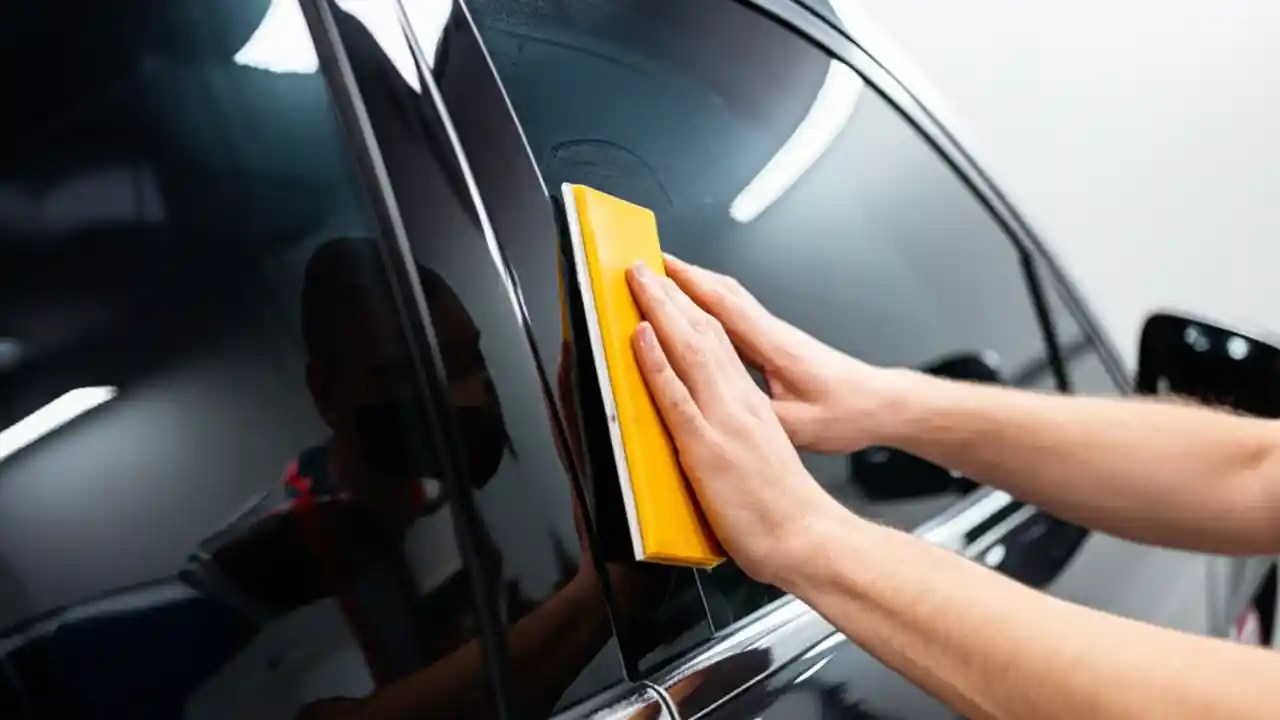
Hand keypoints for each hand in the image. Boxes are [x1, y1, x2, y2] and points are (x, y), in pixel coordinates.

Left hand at [627, 262, 842, 584]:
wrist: (808, 539)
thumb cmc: (783, 510)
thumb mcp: (757, 457)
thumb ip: (733, 436)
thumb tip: (715, 430)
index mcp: (750, 405)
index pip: (718, 342)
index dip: (690, 309)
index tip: (669, 285)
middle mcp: (739, 402)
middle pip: (702, 332)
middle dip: (670, 295)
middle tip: (642, 267)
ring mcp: (723, 421)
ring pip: (689, 349)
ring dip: (659, 309)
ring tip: (637, 279)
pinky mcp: (708, 446)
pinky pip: (675, 394)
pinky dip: (656, 360)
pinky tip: (641, 334)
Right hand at [663, 255, 892, 453]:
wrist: (879, 405)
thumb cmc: (845, 413)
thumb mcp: (797, 425)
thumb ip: (756, 411)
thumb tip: (717, 404)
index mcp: (774, 346)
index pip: (720, 306)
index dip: (683, 286)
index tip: (651, 271)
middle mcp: (772, 332)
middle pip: (718, 291)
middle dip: (678, 275)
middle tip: (641, 265)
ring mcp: (773, 334)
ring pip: (726, 298)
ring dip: (692, 284)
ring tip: (659, 278)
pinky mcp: (775, 342)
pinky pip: (733, 314)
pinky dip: (707, 303)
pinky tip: (693, 310)